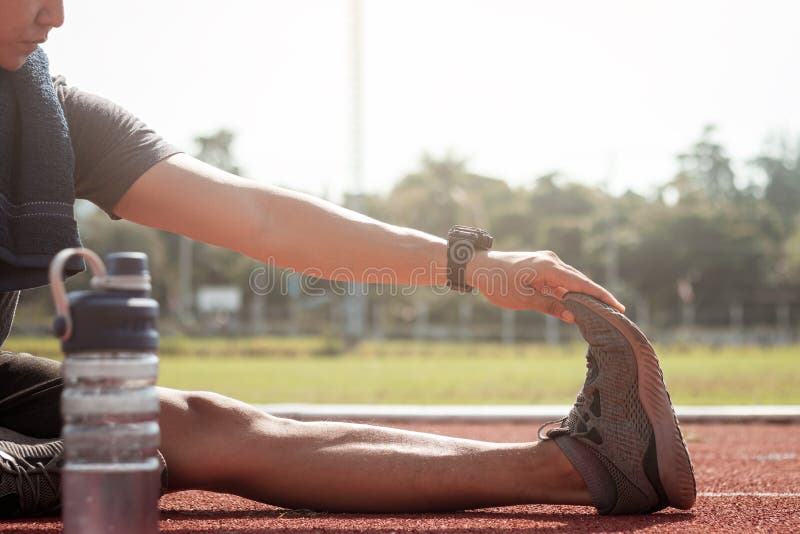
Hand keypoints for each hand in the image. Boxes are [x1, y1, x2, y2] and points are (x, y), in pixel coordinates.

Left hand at [466, 250, 624, 322]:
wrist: (478, 266)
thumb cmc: (497, 283)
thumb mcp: (522, 300)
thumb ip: (549, 306)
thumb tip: (573, 316)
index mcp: (548, 267)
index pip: (581, 283)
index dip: (601, 296)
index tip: (618, 307)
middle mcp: (551, 260)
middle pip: (580, 281)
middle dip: (598, 296)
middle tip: (617, 313)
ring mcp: (547, 262)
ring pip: (572, 280)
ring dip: (584, 294)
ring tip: (603, 311)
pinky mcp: (542, 266)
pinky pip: (561, 280)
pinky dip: (570, 292)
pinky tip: (580, 304)